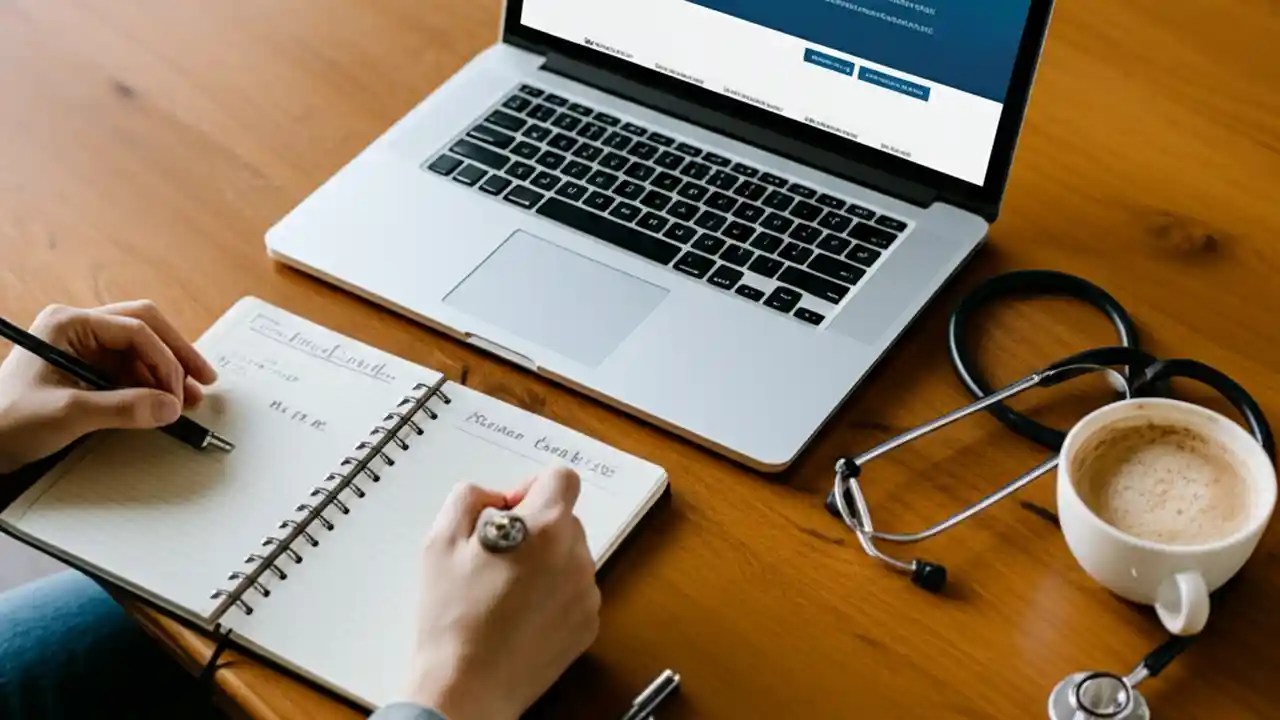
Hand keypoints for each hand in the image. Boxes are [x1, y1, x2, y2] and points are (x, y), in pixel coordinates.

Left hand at [0, 300, 216, 473]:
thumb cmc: (8, 420)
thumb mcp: (68, 413)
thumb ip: (122, 408)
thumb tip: (169, 406)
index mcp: (68, 324)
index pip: (134, 330)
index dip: (164, 359)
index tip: (177, 391)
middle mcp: (78, 329)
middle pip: (144, 329)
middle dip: (176, 355)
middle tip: (203, 379)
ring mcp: (84, 349)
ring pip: (141, 350)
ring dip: (168, 372)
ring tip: (190, 398)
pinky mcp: (88, 370)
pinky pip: (131, 369)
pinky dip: (153, 384)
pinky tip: (167, 401)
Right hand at [408, 467, 600, 719]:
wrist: (468, 688)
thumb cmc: (451, 617)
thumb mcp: (440, 540)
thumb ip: (469, 498)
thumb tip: (494, 498)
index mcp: (545, 527)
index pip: (562, 478)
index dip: (533, 487)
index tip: (510, 510)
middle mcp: (576, 556)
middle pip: (565, 519)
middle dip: (534, 527)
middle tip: (496, 557)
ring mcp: (586, 593)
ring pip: (570, 556)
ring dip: (544, 562)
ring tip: (504, 592)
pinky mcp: (588, 625)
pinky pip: (574, 592)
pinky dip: (552, 595)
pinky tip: (519, 616)